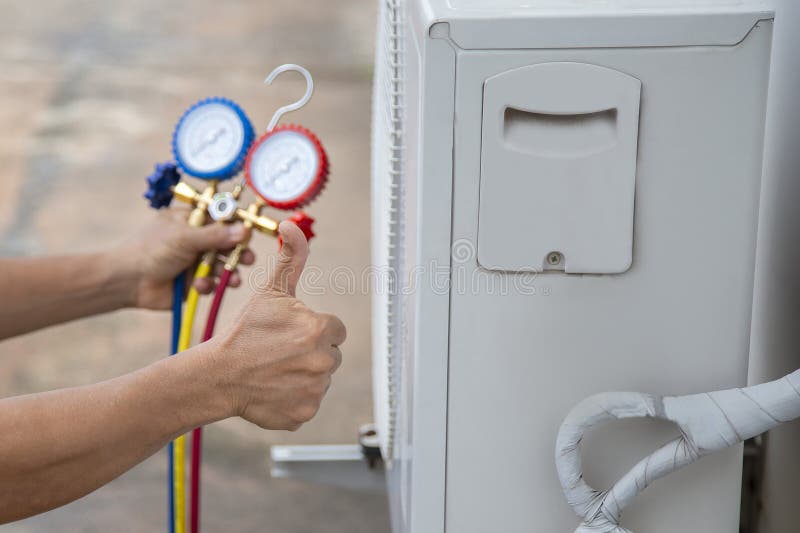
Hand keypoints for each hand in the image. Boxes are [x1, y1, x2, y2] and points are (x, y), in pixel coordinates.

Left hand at [118, 208, 256, 309]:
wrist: (128, 282)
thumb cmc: (151, 250)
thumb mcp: (184, 237)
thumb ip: (215, 235)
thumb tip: (244, 231)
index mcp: (191, 221)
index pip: (221, 219)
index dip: (236, 226)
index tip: (249, 232)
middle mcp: (195, 240)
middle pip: (226, 244)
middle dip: (238, 253)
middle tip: (249, 259)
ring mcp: (195, 261)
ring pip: (222, 265)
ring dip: (228, 272)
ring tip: (233, 280)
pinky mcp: (194, 282)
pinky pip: (211, 283)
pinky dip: (209, 284)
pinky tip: (200, 286)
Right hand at [206, 221, 345, 430]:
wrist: (217, 374)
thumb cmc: (244, 330)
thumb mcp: (270, 290)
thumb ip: (291, 257)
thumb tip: (292, 225)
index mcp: (320, 328)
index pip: (333, 329)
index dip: (311, 329)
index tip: (289, 333)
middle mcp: (324, 360)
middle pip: (329, 354)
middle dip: (309, 352)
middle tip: (278, 351)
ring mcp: (315, 390)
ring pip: (319, 378)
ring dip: (302, 375)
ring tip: (274, 369)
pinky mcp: (305, 413)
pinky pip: (308, 403)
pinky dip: (294, 398)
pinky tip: (273, 389)